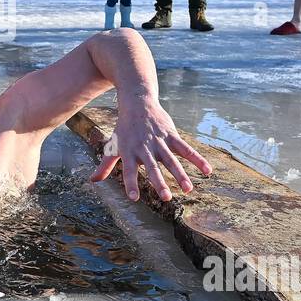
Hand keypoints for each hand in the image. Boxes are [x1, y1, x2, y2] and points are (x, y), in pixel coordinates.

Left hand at [90, 97, 212, 200]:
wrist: (137, 102)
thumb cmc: (124, 128)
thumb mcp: (113, 145)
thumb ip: (105, 165)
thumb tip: (92, 181)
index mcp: (129, 152)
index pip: (129, 171)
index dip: (131, 184)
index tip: (134, 198)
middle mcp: (145, 148)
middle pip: (153, 167)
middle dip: (160, 182)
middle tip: (167, 198)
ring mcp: (160, 141)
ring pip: (171, 159)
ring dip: (180, 174)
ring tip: (188, 189)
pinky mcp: (172, 135)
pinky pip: (186, 148)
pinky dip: (197, 159)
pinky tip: (207, 171)